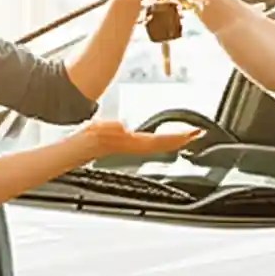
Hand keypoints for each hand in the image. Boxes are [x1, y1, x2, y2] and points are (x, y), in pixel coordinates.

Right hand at [76, 120, 202, 157]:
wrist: (77, 148)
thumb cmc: (85, 140)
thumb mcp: (97, 129)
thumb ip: (111, 128)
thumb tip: (124, 127)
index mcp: (132, 142)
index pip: (161, 139)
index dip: (178, 136)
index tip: (194, 133)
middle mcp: (135, 146)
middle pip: (165, 144)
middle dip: (182, 139)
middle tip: (198, 133)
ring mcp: (133, 147)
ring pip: (160, 144)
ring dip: (174, 139)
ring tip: (187, 135)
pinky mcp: (129, 145)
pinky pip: (153, 142)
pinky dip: (164, 139)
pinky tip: (163, 137)